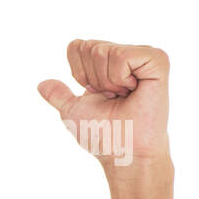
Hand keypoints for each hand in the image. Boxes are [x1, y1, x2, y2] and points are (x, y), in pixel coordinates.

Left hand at [37, 39, 170, 172]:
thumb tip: (41, 84)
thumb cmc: (103, 135)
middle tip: (113, 97)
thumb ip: (58, 95)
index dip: (78, 74)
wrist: (124, 151)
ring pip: (103, 50)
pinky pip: (122, 55)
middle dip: (92, 78)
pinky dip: (120, 78)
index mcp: (109, 63)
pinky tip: (134, 91)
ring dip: (106, 82)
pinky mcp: (157, 60)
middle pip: (88, 46)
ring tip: (124, 96)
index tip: (96, 95)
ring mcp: (143, 56)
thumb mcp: (72, 111)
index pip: (77, 46)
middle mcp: (126, 54)